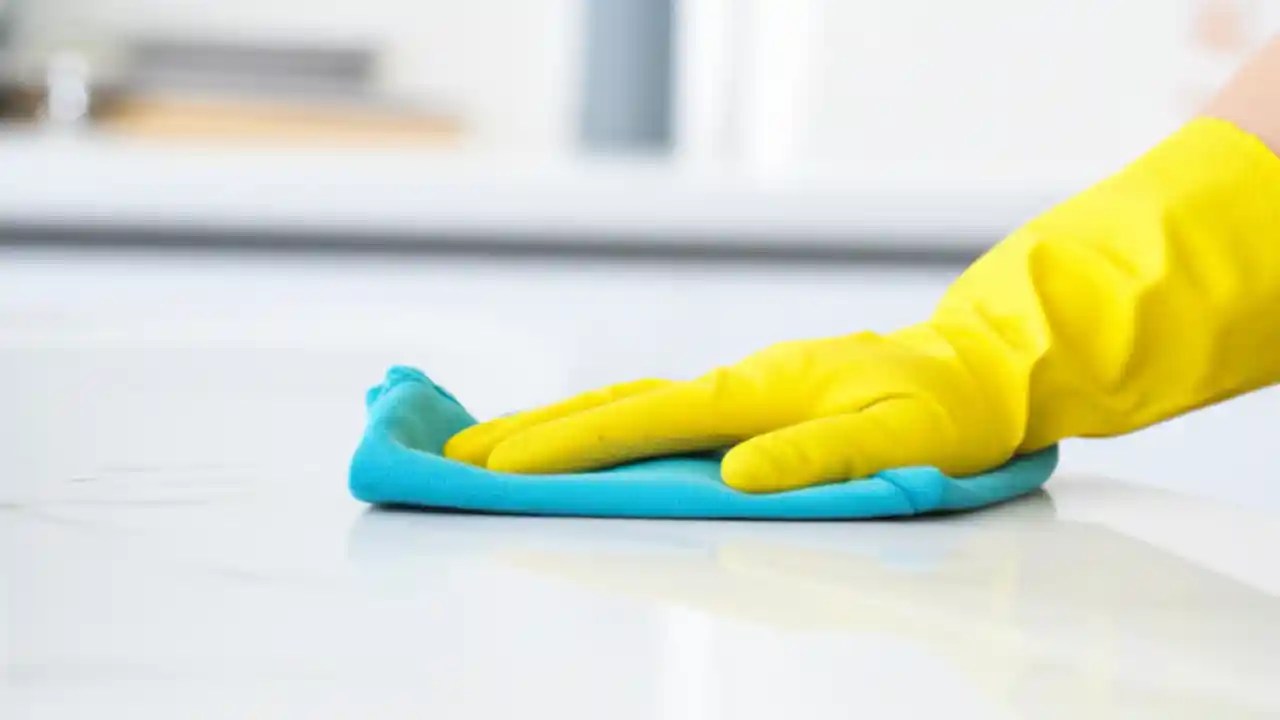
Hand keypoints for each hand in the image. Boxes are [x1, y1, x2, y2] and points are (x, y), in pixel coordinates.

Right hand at [444, 323, 1026, 491]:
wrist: (981, 362)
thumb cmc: (948, 407)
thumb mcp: (904, 437)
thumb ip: (822, 456)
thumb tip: (736, 477)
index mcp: (759, 391)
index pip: (647, 420)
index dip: (572, 446)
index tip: (503, 466)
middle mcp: (737, 383)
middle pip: (618, 404)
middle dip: (536, 431)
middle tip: (460, 452)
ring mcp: (740, 388)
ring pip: (633, 403)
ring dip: (561, 424)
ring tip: (496, 446)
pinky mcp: (750, 399)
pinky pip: (661, 411)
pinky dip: (607, 422)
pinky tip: (586, 436)